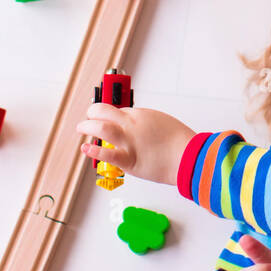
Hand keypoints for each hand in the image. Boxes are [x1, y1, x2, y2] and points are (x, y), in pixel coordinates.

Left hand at [75, 106, 194, 185]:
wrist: (189, 157)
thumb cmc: (181, 142)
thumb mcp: (162, 123)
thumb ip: (145, 124)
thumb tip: (136, 128)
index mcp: (141, 115)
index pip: (115, 110)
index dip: (107, 114)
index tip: (103, 117)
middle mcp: (132, 125)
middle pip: (103, 112)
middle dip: (91, 114)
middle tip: (88, 119)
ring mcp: (129, 141)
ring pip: (101, 128)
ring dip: (87, 127)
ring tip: (82, 129)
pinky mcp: (129, 160)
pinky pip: (107, 153)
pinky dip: (93, 151)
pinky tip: (86, 149)